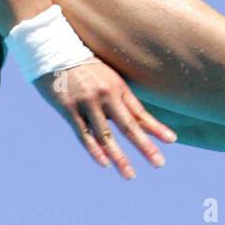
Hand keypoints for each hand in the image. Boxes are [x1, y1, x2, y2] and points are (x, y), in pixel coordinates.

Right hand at [34, 59, 176, 178]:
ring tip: (130, 175)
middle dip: (145, 146)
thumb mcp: (106, 75)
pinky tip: (104, 163)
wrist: (53, 49)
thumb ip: (119, 95)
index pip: (139, 112)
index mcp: (117, 87)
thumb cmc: (83, 64)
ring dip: (119, 157)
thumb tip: (137, 116)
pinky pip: (84, 134)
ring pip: (106, 136)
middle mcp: (105, 95)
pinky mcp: (69, 109)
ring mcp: (87, 103)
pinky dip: (94, 150)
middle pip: (128, 126)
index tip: (171, 140)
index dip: (155, 127)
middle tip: (159, 163)